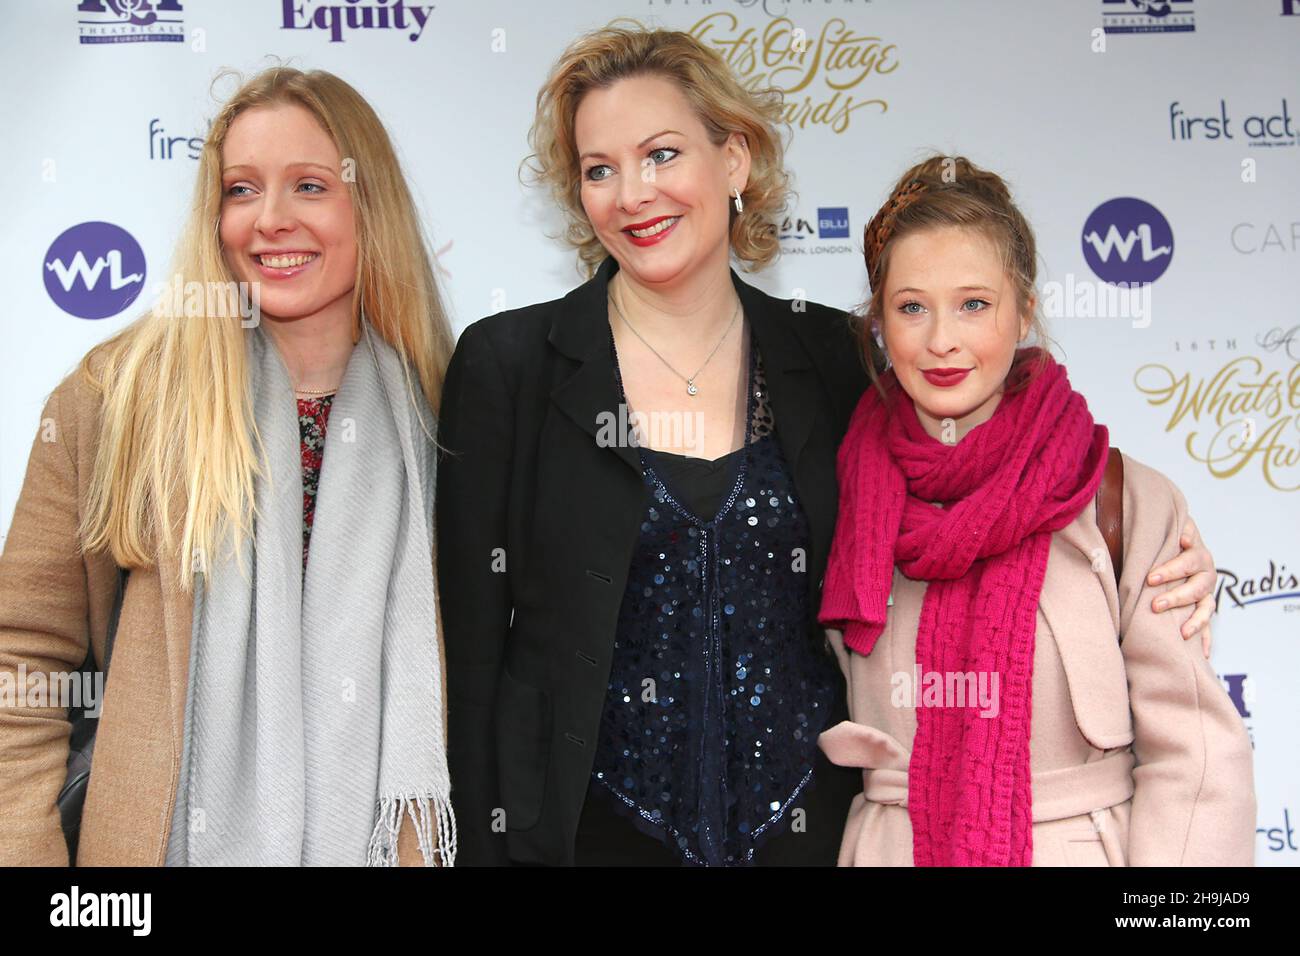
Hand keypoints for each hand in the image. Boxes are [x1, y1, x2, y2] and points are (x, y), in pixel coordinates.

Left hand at [1147, 517, 1215, 659]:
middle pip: (1196, 588)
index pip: (1187, 562)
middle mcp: (1206, 575)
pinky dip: (1207, 640)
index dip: (1171, 570)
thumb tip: (1184, 537)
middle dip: (1177, 597)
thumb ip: (1173, 529)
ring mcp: (1207, 593)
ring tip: (1183, 633)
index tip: (1151, 579)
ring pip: (1206, 609)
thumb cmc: (1167, 538)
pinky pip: (1209, 626)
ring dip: (1196, 622)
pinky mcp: (1204, 609)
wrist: (1179, 543)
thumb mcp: (1168, 528)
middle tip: (1155, 606)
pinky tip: (1204, 654)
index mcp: (1198, 555)